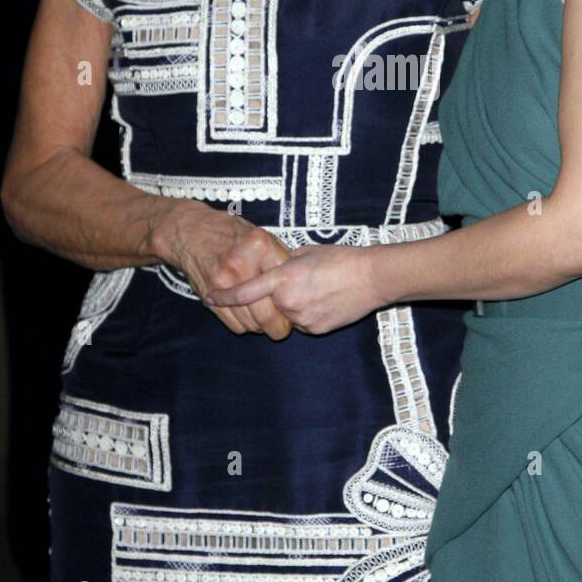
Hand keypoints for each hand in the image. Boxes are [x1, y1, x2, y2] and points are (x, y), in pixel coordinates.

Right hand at [154, 201, 293, 338]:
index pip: (285, 284)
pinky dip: (244, 326)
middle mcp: (241, 265)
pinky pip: (234, 325)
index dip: (294, 300)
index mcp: (259, 245)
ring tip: (265, 318)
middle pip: (268, 314)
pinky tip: (247, 315)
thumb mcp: (260, 235)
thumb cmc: (231, 233)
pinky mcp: (210, 297)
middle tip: (284, 325)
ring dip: (261, 327)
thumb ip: (279, 258)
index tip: (296, 305)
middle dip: (280, 327)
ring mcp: (223, 283)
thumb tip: (299, 284)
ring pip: (251, 324)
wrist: (191, 232)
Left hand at [205, 244, 379, 334]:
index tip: (209, 296)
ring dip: (292, 305)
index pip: (244, 292)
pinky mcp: (315, 330)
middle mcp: (287, 301)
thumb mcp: (307, 251)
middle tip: (300, 283)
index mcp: (282, 278)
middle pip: (268, 304)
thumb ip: (283, 262)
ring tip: (318, 290)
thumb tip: (271, 267)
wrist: (372, 278)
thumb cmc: (341, 259)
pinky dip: (307, 314)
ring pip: (285, 315)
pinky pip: (301, 323)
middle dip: (274, 297)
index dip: (224, 296)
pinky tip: (326, 300)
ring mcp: (301, 319)